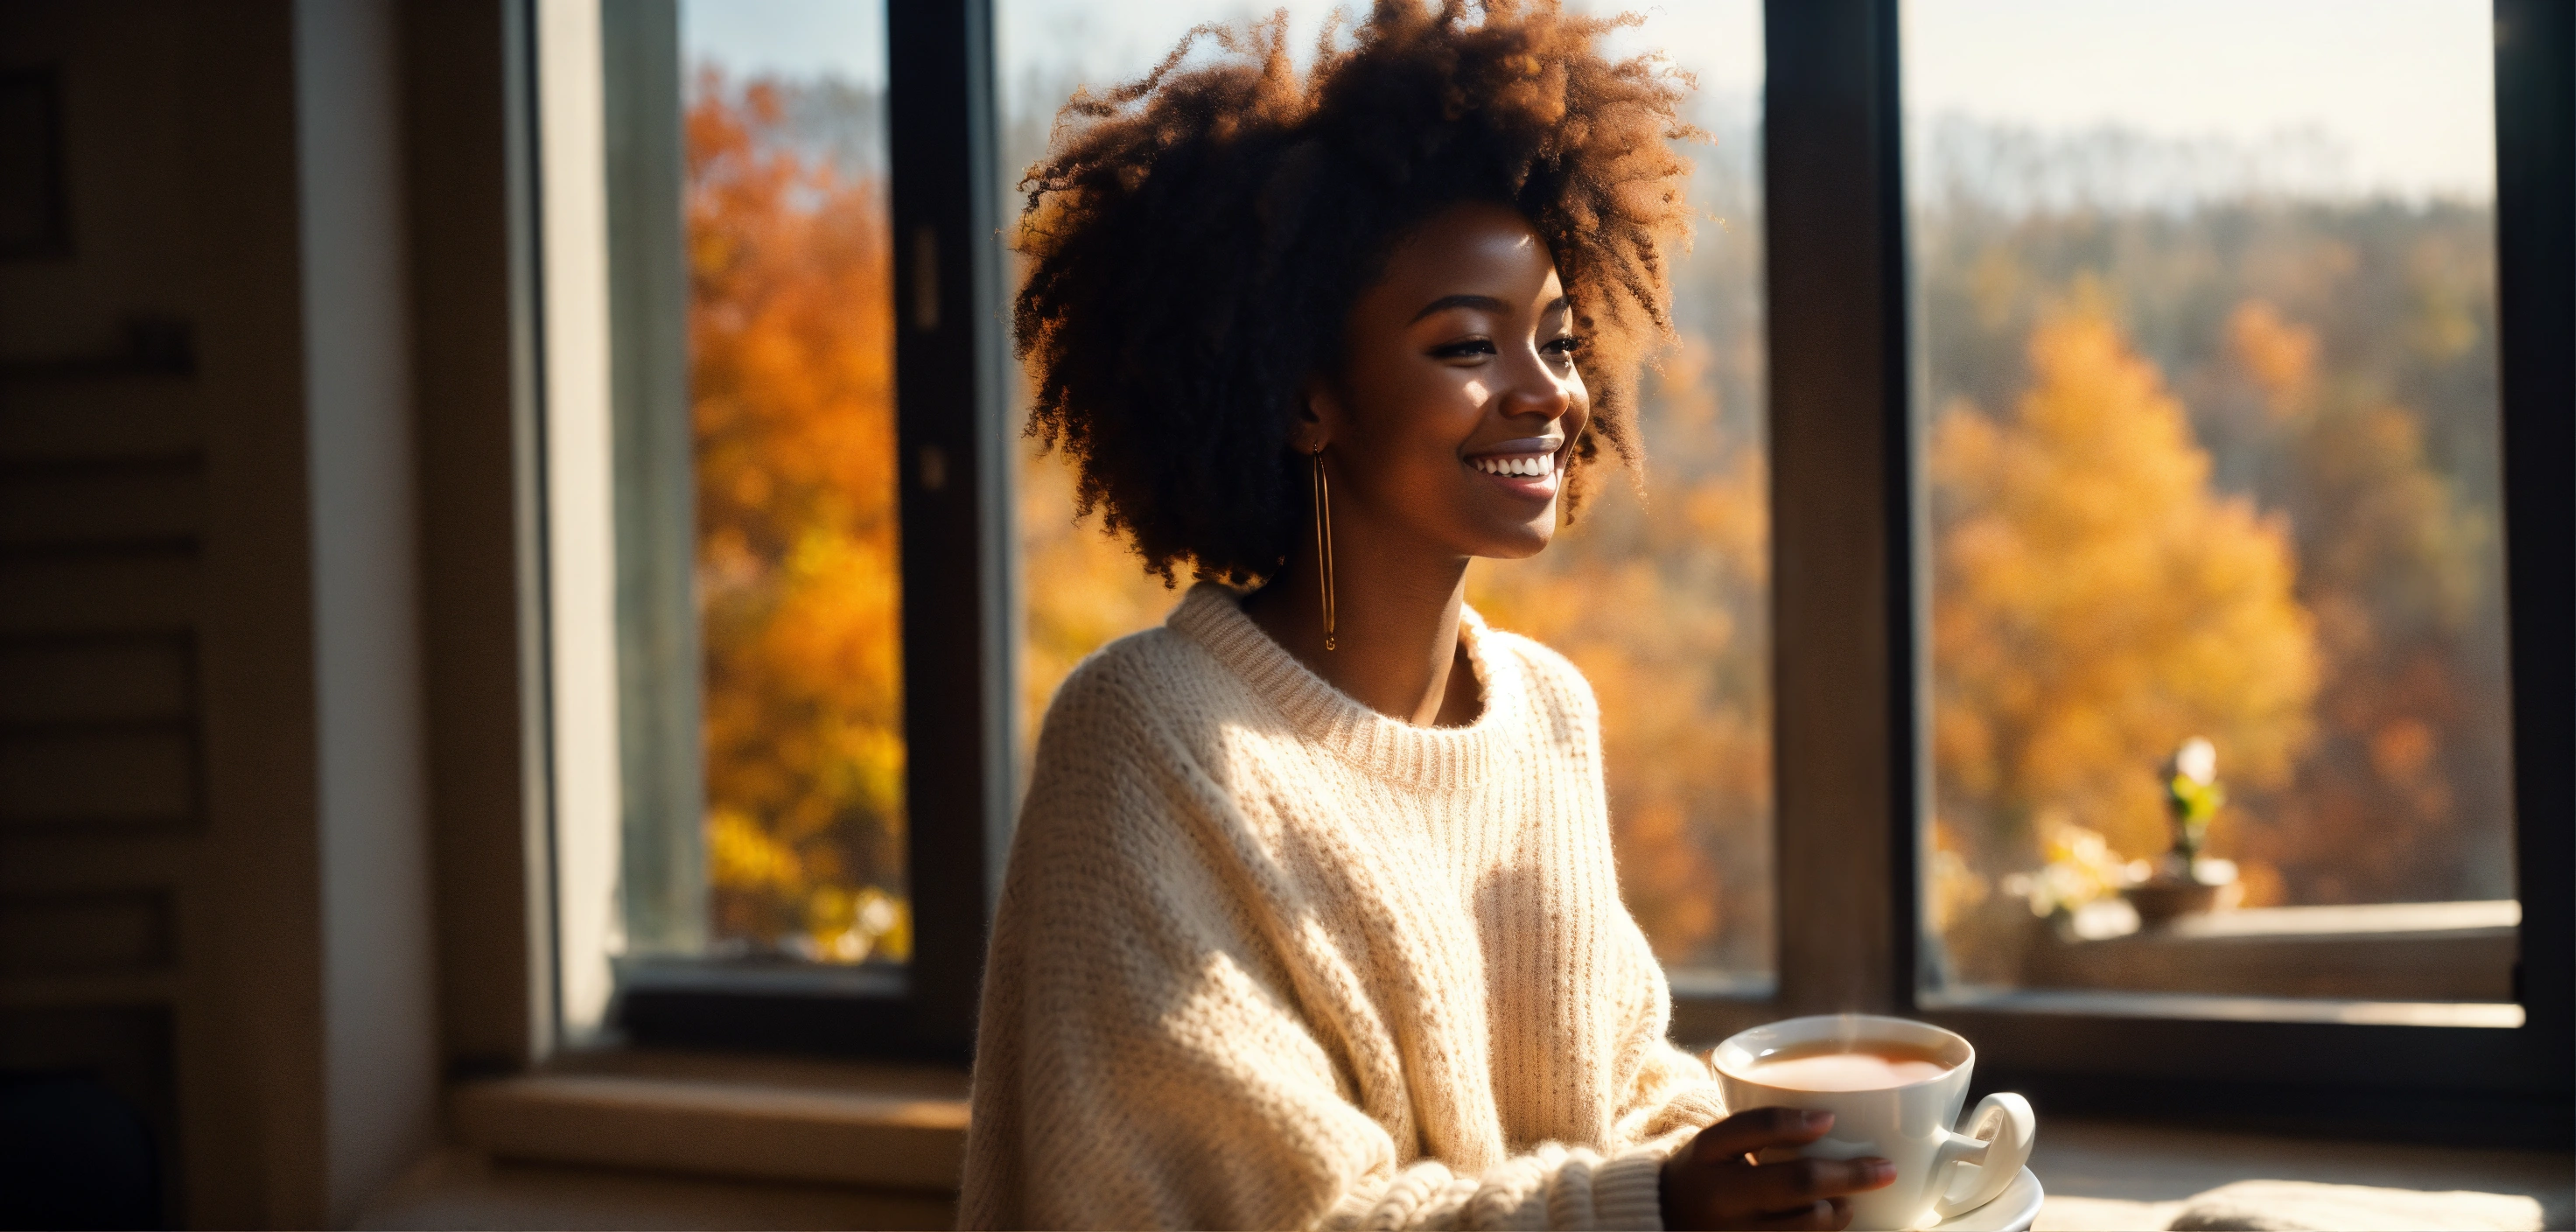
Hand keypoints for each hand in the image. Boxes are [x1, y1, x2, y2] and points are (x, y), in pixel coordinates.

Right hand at [1658, 1107, 1895, 1230]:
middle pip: (1797, 1182)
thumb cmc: (1704, 1175)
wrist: (1663, 1222)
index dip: (1794, 1123)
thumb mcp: (1716, 1144)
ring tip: (1847, 1203)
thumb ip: (1759, 1126)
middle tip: (1885, 1169)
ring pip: (1808, 1223)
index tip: (1830, 1119)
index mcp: (1708, 1154)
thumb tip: (1829, 1121)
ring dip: (1839, 1211)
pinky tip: (1828, 1223)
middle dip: (1850, 1175)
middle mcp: (1720, 1197)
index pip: (1752, 1127)